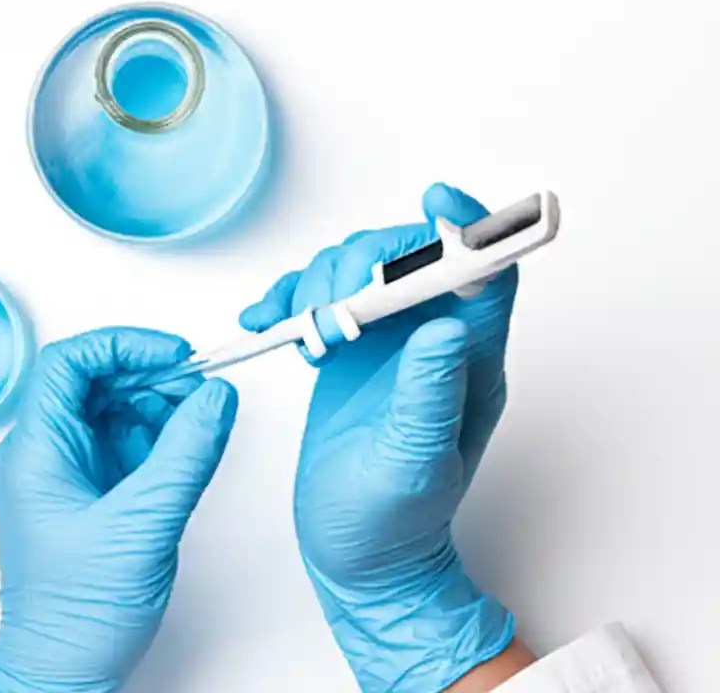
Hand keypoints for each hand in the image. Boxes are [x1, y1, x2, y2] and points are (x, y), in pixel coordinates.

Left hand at [0, 328, 239, 692]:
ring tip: (197, 419)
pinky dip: (156, 438)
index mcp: (35, 452)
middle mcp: (43, 456)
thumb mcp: (143, 526)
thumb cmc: (76, 615)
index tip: (174, 354)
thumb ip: (185, 455)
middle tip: (198, 387)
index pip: (68, 363)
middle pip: (92, 381)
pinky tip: (185, 447)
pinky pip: (122, 446)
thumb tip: (214, 398)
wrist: (60, 672)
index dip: (123, 345)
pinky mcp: (88, 496)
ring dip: (156, 405)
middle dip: (148, 375)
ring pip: (110, 411)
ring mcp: (65, 475)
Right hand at [240, 184, 517, 691]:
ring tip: (303, 331)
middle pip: (408, 257)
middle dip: (364, 263)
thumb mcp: (412, 464)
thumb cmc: (394, 522)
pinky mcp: (348, 352)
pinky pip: (319, 298)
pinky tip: (270, 322)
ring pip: (358, 268)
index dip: (468, 227)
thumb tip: (446, 327)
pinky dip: (289, 299)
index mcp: (467, 364)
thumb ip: (429, 395)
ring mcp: (387, 344)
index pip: (484, 272)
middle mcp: (430, 343)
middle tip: (334, 308)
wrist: (357, 555)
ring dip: (320, 282)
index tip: (436, 200)